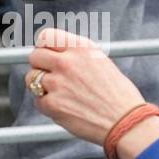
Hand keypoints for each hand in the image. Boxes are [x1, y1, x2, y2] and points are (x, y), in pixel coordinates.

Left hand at [25, 27, 147, 145]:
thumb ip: (76, 55)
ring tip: (59, 93)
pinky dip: (47, 105)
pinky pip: (38, 101)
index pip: (46, 36)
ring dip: (41, 86)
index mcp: (81, 48)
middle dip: (40, 66)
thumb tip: (55, 54)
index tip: (47, 54)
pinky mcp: (53, 104)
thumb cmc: (118, 95)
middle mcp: (67, 62)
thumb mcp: (100, 62)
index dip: (44, 46)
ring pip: (32, 78)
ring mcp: (57, 83)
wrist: (126, 121)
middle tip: (51, 76)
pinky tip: (65, 108)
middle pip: (35, 56)